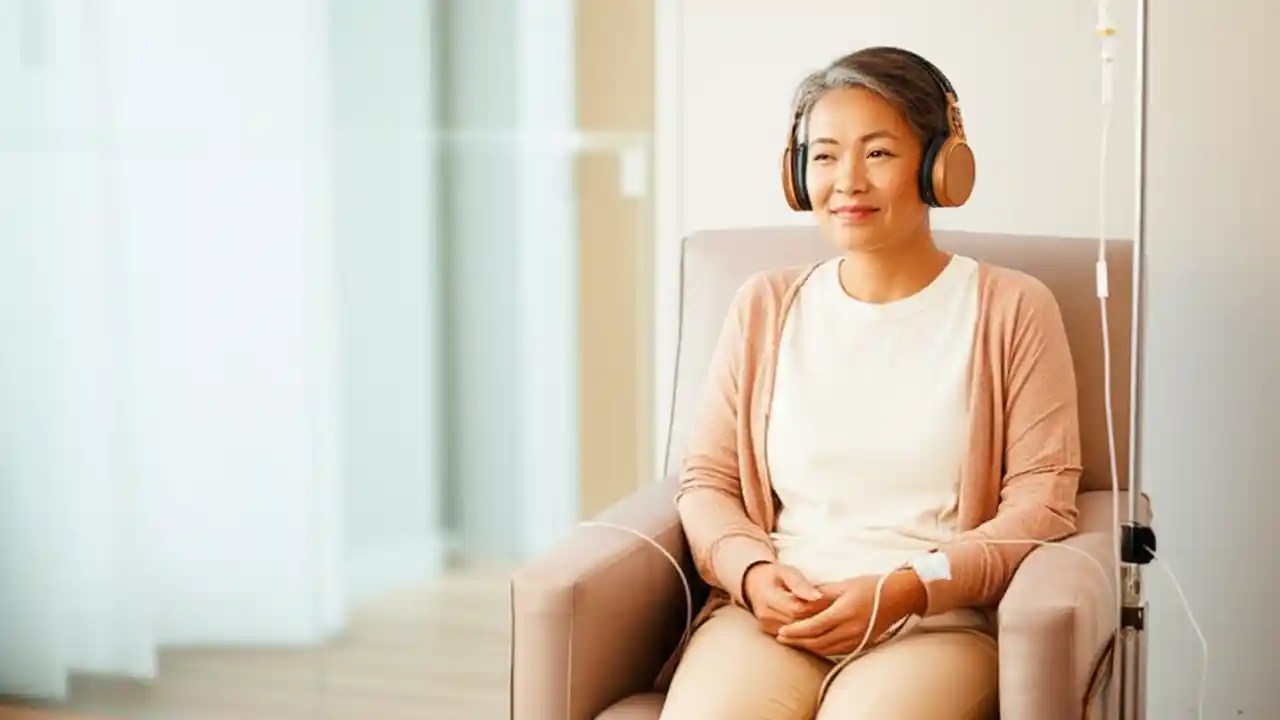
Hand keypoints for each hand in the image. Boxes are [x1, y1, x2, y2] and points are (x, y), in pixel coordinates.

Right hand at [742, 562, 833, 634]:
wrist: (755, 585)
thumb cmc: (775, 576)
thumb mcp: (787, 572)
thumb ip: (801, 584)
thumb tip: (818, 597)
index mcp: (768, 596)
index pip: (797, 609)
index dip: (817, 607)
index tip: (833, 602)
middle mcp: (765, 614)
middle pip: (798, 624)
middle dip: (818, 618)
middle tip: (836, 613)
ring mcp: (766, 626)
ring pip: (796, 634)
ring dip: (813, 628)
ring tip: (830, 619)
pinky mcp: (769, 633)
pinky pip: (792, 638)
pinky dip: (806, 633)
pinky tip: (818, 627)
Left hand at [775, 569, 926, 655]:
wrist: (899, 597)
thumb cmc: (872, 586)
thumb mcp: (845, 584)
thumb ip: (822, 593)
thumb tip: (800, 599)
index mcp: (846, 612)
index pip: (815, 626)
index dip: (796, 631)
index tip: (782, 631)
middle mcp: (852, 629)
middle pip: (818, 641)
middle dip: (798, 641)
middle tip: (781, 638)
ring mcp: (858, 639)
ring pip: (827, 649)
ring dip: (808, 647)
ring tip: (792, 642)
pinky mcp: (862, 644)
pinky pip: (837, 651)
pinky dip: (821, 649)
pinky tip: (812, 645)